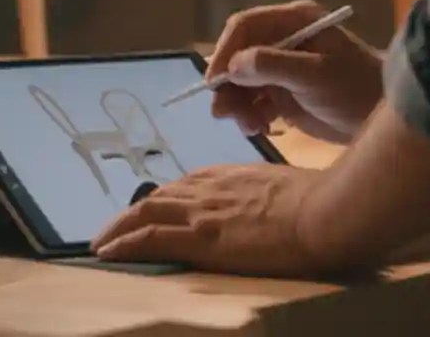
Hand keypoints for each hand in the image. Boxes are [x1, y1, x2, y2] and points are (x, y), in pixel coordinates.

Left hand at [91, 165, 338, 277]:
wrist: (328, 213)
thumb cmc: (326, 205)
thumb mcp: (296, 192)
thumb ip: (279, 198)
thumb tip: (290, 210)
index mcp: (236, 176)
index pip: (190, 183)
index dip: (169, 196)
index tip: (156, 206)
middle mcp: (213, 188)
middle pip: (162, 195)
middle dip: (135, 211)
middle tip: (116, 227)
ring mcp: (204, 212)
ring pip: (146, 212)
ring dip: (118, 226)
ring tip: (101, 241)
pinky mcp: (201, 239)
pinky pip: (150, 238)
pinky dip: (124, 243)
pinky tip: (106, 252)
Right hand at [208, 0, 381, 142]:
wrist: (385, 118)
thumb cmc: (356, 88)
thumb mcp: (316, 76)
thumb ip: (274, 66)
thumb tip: (234, 65)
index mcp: (294, 21)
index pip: (245, 26)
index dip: (225, 51)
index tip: (215, 81)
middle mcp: (284, 39)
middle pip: (239, 55)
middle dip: (229, 83)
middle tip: (223, 112)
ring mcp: (283, 66)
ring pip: (243, 80)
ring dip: (238, 103)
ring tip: (249, 126)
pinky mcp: (284, 92)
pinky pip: (254, 100)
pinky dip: (250, 114)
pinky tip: (258, 128)